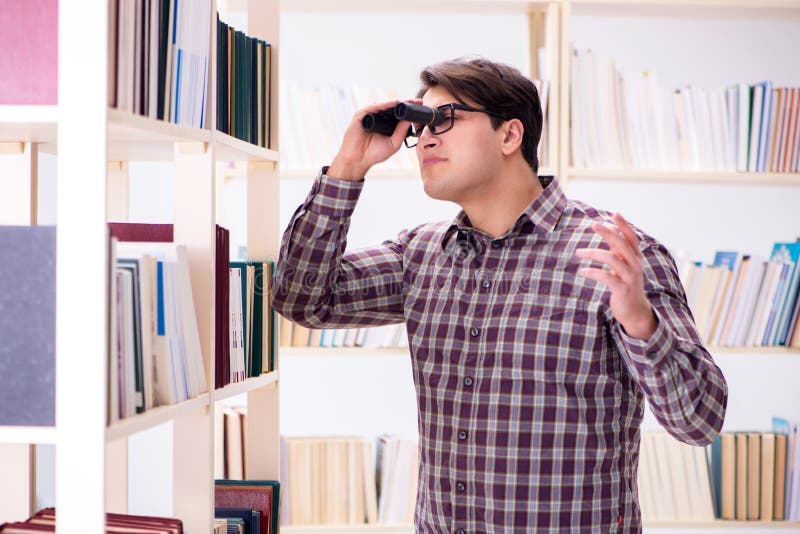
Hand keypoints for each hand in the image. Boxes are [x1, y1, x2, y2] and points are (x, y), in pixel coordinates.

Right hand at [328, 99, 421, 180]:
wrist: (358, 160)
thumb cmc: (374, 154)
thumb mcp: (393, 144)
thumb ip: (401, 132)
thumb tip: (410, 120)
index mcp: (386, 125)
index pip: (399, 115)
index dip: (409, 110)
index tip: (420, 106)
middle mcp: (378, 118)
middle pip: (393, 108)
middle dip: (405, 104)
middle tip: (417, 101)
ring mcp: (369, 116)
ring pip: (384, 106)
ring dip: (396, 102)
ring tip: (408, 101)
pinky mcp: (361, 115)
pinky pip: (373, 107)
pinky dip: (383, 104)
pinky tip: (393, 103)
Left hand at [575, 213, 657, 340]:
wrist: (635, 311)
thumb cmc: (626, 285)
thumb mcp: (624, 266)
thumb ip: (618, 250)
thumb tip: (610, 229)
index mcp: (635, 258)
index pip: (631, 238)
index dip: (624, 226)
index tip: (614, 213)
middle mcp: (635, 266)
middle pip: (622, 245)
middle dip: (607, 233)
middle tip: (593, 224)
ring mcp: (630, 278)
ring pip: (612, 259)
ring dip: (593, 253)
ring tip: (578, 252)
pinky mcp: (622, 289)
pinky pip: (606, 277)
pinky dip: (593, 272)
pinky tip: (582, 271)